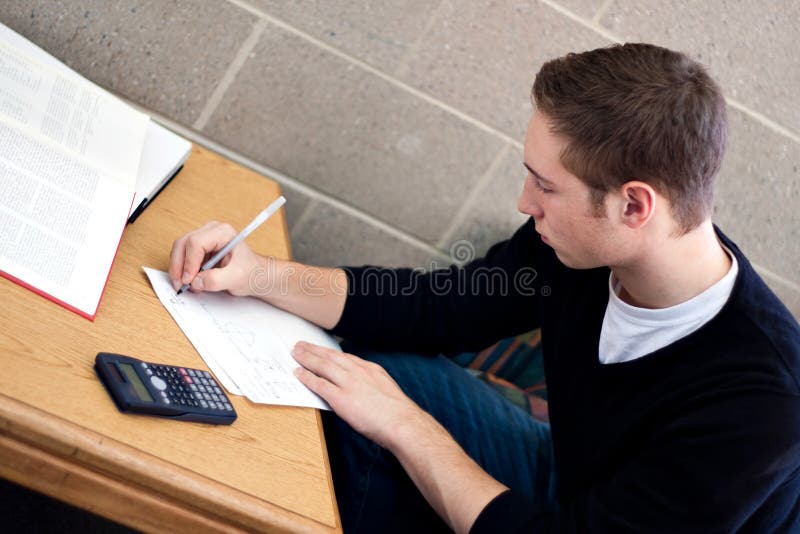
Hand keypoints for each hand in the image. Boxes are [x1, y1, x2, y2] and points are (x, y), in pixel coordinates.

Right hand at [169, 221, 262, 295]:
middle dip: (179, 266)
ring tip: (186, 285)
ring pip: (179, 250)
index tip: (189, 280)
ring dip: (178, 268)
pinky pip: (182, 256)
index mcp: (223, 233)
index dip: (189, 262)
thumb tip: (195, 281)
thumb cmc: (250, 273)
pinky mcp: (199, 248)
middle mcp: (211, 231)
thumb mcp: (236, 278)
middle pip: (183, 244)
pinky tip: (190, 281)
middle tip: (180, 285)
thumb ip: (216, 280)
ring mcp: (203, 238)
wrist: (255, 275)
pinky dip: (182, 270)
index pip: (196, 243)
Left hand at [292, 341, 422, 448]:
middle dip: (314, 350)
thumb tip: (364, 390)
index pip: (345, 357)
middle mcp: (358, 372)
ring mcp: (349, 383)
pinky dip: (307, 378)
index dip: (330, 353)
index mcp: (370, 369)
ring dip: (307, 358)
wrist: (401, 422)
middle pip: (331, 356)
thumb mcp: (386, 389)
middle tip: (301, 345)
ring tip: (295, 353)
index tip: (322, 350)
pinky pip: (319, 385)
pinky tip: (298, 374)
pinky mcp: (341, 398)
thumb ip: (372, 385)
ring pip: (323, 366)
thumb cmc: (398, 412)